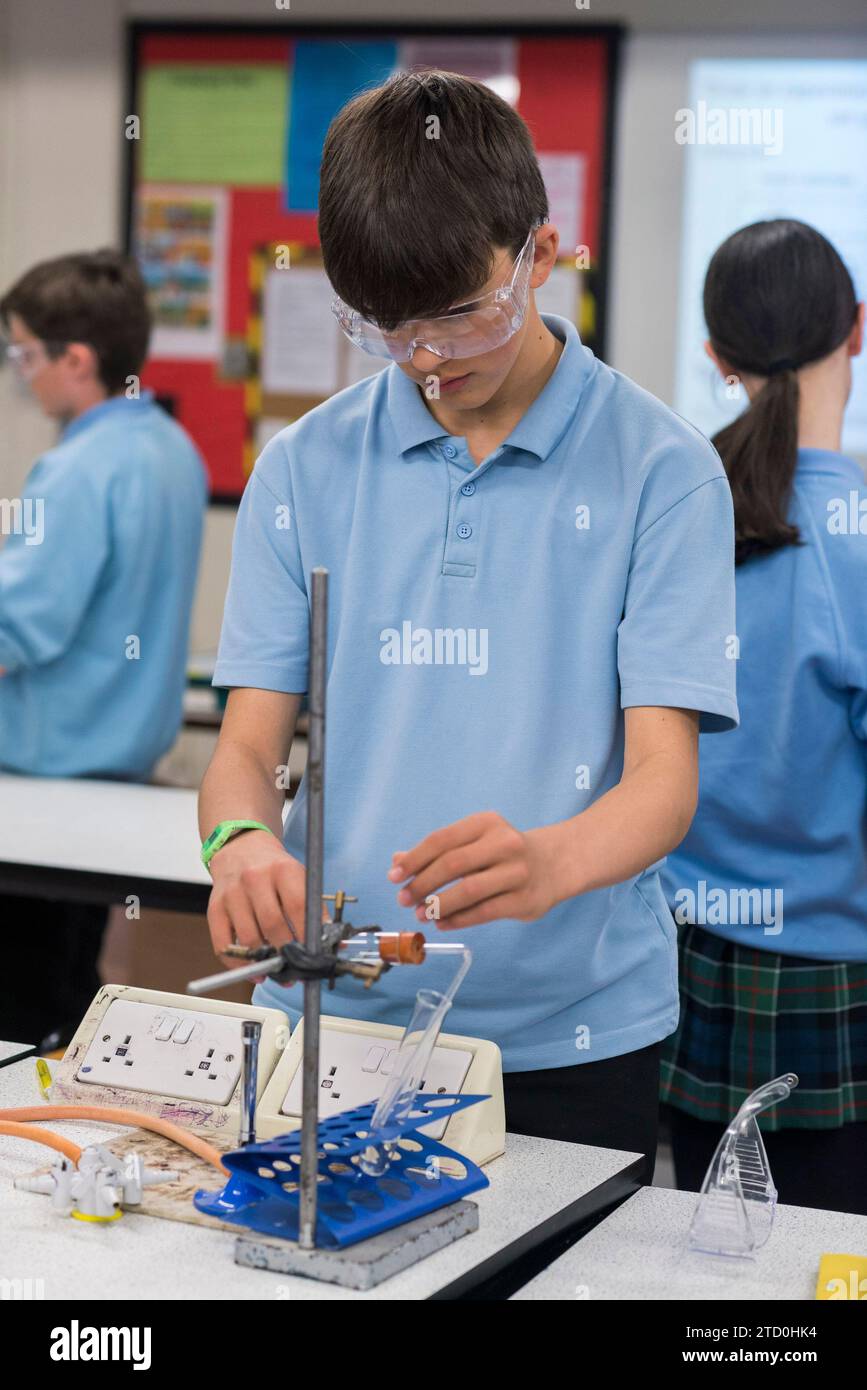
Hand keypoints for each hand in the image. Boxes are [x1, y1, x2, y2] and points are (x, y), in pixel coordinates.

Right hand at [207, 829, 307, 964]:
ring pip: (249, 937)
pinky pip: (223, 944)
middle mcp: (254, 879)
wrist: (241, 849)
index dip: (307, 935)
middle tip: (295, 966)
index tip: (313, 953)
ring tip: (276, 969)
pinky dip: (238, 963)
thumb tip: (333, 945)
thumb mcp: (300, 878)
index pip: (298, 906)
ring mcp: (232, 894)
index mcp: (282, 869)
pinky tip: (252, 970)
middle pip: (272, 924)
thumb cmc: (276, 869)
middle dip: (287, 952)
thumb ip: (315, 910)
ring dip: (264, 960)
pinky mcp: (215, 908)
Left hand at [387, 812, 563, 929]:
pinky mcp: (524, 899)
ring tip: (420, 913)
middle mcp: (505, 843)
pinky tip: (441, 923)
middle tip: (403, 898)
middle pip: (452, 864)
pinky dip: (457, 919)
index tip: (393, 875)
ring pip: (468, 891)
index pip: (442, 839)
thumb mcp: (473, 842)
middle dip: (422, 883)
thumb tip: (397, 861)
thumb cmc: (501, 853)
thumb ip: (437, 851)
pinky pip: (483, 912)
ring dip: (437, 904)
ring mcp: (517, 872)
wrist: (554, 864)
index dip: (414, 858)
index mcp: (486, 822)